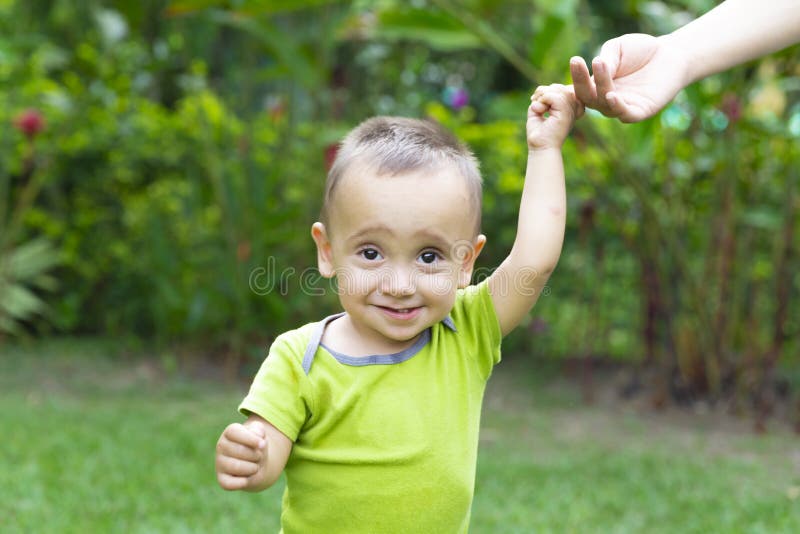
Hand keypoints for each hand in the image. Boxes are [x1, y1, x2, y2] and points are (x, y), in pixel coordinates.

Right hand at [215, 419, 269, 490]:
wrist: (258, 463)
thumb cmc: (257, 446)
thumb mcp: (260, 433)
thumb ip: (258, 430)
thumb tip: (258, 438)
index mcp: (229, 433)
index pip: (235, 432)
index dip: (251, 439)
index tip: (263, 444)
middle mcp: (221, 446)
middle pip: (239, 450)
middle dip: (256, 455)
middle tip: (258, 457)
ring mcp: (220, 463)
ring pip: (236, 467)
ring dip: (252, 468)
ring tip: (255, 467)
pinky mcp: (221, 479)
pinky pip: (230, 484)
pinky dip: (242, 482)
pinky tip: (247, 479)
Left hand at [527, 84, 582, 149]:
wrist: (540, 147)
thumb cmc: (539, 132)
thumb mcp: (539, 110)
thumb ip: (543, 97)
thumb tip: (543, 90)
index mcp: (570, 107)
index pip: (562, 88)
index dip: (548, 90)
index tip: (537, 100)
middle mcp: (573, 108)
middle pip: (560, 87)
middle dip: (543, 92)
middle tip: (534, 102)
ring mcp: (571, 110)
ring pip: (558, 89)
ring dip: (542, 96)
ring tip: (537, 108)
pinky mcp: (566, 113)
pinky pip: (555, 96)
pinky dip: (543, 99)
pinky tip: (539, 110)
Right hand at [570, 33, 689, 122]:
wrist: (670, 53)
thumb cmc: (641, 50)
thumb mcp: (618, 48)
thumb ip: (607, 58)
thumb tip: (596, 68)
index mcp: (597, 85)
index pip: (581, 86)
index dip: (576, 76)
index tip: (575, 60)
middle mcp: (606, 99)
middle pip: (588, 97)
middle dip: (581, 81)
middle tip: (577, 62)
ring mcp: (623, 107)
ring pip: (605, 104)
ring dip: (601, 86)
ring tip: (600, 66)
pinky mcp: (640, 112)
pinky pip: (625, 114)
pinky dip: (617, 107)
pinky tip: (611, 95)